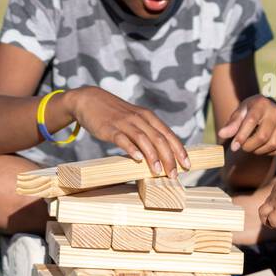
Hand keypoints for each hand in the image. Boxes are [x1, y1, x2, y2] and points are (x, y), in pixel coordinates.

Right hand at [66, 87, 190, 176]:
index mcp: (148, 117)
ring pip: (144, 139)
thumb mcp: (134, 120)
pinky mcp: (110, 128)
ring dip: (153, 156)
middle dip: (169, 158)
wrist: (89, 100)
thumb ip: (147, 133)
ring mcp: (124, 122)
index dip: (179, 150)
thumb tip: (162, 154)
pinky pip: (123, 139)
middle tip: (173, 175)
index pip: (168, 134)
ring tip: (158, 172)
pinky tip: (137, 159)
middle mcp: (139, 118)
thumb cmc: (115, 114)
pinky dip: (131, 149)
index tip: (187, 166)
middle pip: (159, 139)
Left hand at [216, 94, 275, 154]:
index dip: (241, 136)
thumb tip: (221, 134)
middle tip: (242, 147)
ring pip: (272, 144)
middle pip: (263, 136)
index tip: (233, 147)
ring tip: (250, 146)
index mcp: (262, 103)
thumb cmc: (249, 111)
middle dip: (249, 146)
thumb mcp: (239, 113)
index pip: (251, 122)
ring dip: (258, 151)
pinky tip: (259, 147)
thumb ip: (231, 124)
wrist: (266, 109)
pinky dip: (266, 153)